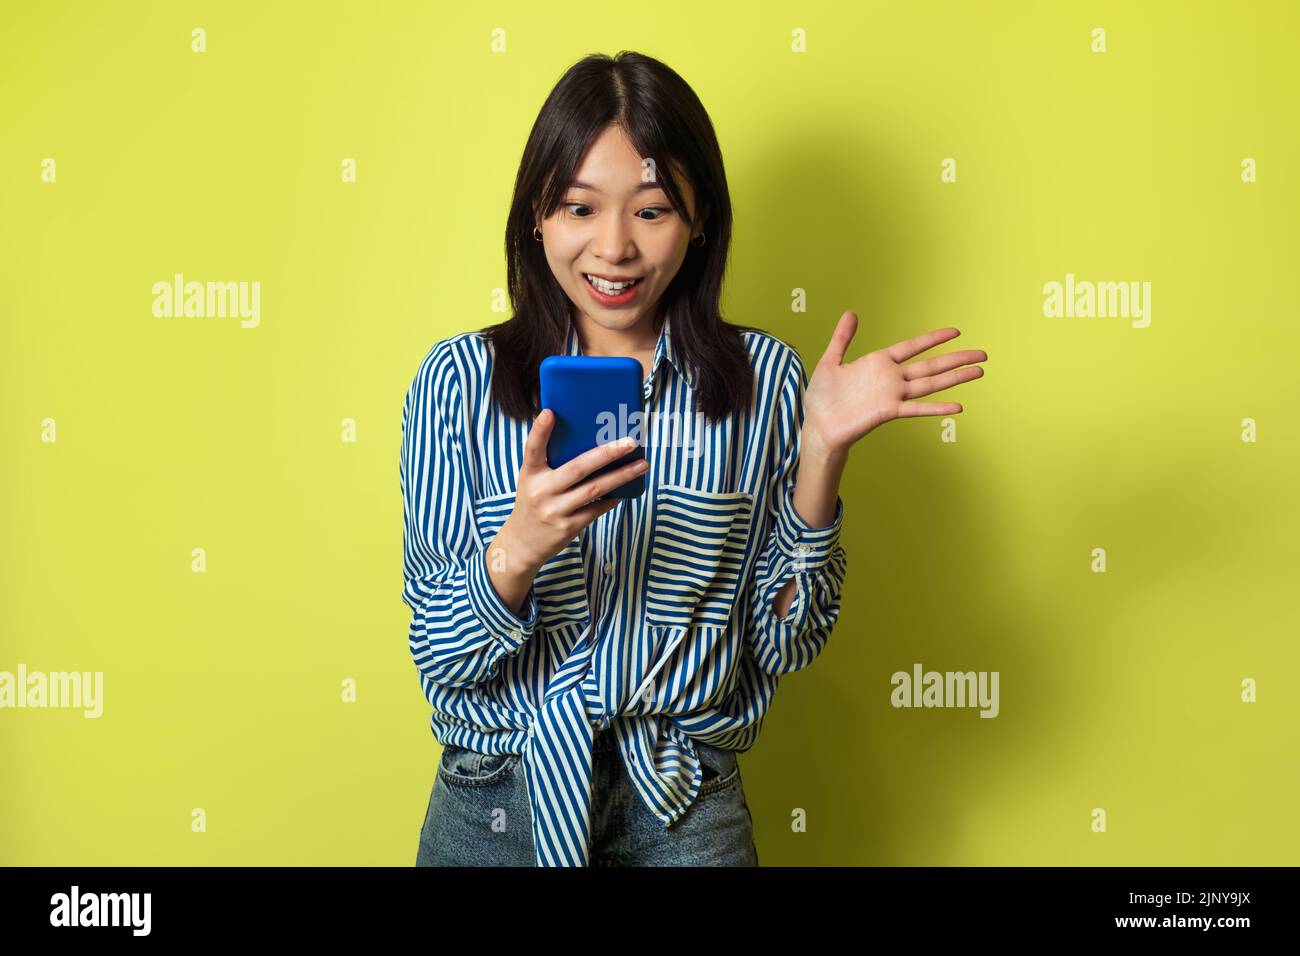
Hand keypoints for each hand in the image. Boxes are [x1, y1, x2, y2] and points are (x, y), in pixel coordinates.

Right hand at [495, 408, 648, 572]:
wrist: (521, 544)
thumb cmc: (533, 503)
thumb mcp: (532, 480)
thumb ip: (550, 462)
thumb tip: (585, 438)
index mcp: (530, 474)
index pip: (532, 449)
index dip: (540, 431)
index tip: (550, 413)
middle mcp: (541, 491)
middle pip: (577, 468)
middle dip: (607, 453)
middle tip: (630, 442)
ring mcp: (555, 511)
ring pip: (594, 489)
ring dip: (621, 476)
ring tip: (642, 465)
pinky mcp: (568, 527)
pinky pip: (597, 509)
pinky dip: (613, 498)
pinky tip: (627, 489)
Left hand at [803, 311, 988, 455]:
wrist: (817, 426)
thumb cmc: (822, 398)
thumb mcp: (830, 361)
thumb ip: (842, 338)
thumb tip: (851, 313)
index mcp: (878, 363)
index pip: (912, 347)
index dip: (933, 339)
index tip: (955, 332)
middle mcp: (890, 378)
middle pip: (930, 365)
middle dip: (956, 358)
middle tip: (982, 353)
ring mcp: (892, 395)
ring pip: (930, 383)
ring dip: (955, 378)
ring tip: (978, 371)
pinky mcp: (887, 411)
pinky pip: (916, 408)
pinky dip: (936, 407)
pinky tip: (957, 406)